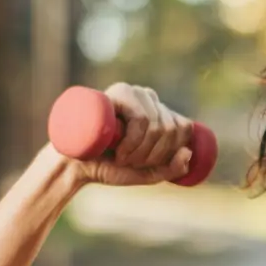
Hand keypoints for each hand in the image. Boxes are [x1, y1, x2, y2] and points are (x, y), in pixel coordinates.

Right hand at [64, 83, 194, 186]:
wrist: (76, 166)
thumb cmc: (111, 166)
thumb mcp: (148, 172)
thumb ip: (172, 169)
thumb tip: (189, 151)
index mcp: (160, 111)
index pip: (184, 126)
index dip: (173, 150)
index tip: (150, 163)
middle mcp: (148, 98)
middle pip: (171, 128)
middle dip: (154, 155)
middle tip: (131, 162)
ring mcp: (132, 93)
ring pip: (158, 126)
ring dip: (142, 152)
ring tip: (123, 158)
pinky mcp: (116, 94)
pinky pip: (141, 118)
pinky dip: (134, 142)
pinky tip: (120, 151)